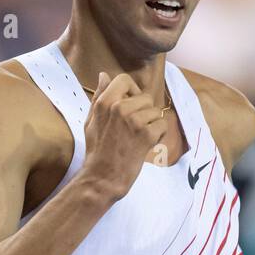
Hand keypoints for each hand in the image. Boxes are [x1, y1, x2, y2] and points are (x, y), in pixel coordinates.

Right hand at [81, 71, 167, 202]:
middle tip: (135, 129)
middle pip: (145, 97)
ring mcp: (135, 121)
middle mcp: (120, 108)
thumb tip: (103, 75)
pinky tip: (147, 144)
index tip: (131, 103)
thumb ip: (99, 97)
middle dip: (144, 112)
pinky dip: (159, 135)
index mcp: (105, 102)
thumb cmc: (96, 151)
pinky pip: (162, 125)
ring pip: (156, 112)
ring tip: (140, 138)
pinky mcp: (147, 135)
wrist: (103, 178)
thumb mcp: (91, 120)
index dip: (132, 90)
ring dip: (152, 124)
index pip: (124, 80)